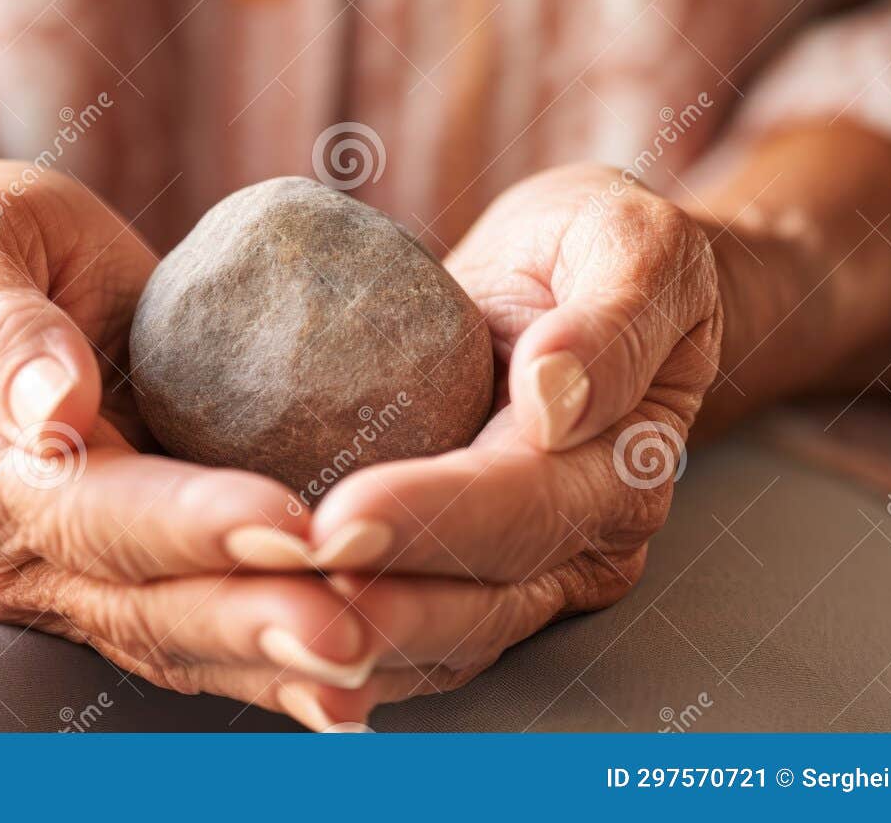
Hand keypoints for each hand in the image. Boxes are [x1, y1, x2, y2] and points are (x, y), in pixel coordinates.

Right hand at [0, 162, 378, 723]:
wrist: (1, 297)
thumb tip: (52, 411)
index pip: (87, 511)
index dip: (187, 523)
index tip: (288, 522)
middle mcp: (21, 558)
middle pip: (144, 604)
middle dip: (250, 622)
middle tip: (354, 633)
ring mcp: (81, 589)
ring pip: (186, 644)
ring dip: (278, 664)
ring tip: (371, 667)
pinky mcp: (142, 589)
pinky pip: (215, 640)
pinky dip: (283, 664)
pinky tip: (368, 675)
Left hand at [293, 164, 722, 725]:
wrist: (568, 281)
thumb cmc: (595, 248)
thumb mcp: (632, 240)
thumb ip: (614, 316)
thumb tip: (557, 394)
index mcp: (624, 463)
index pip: (525, 503)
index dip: (433, 518)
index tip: (339, 521)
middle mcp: (580, 541)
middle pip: (480, 600)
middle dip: (376, 608)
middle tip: (276, 599)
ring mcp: (522, 575)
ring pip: (441, 642)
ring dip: (351, 646)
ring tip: (258, 631)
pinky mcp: (460, 578)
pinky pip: (403, 637)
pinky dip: (339, 650)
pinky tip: (263, 642)